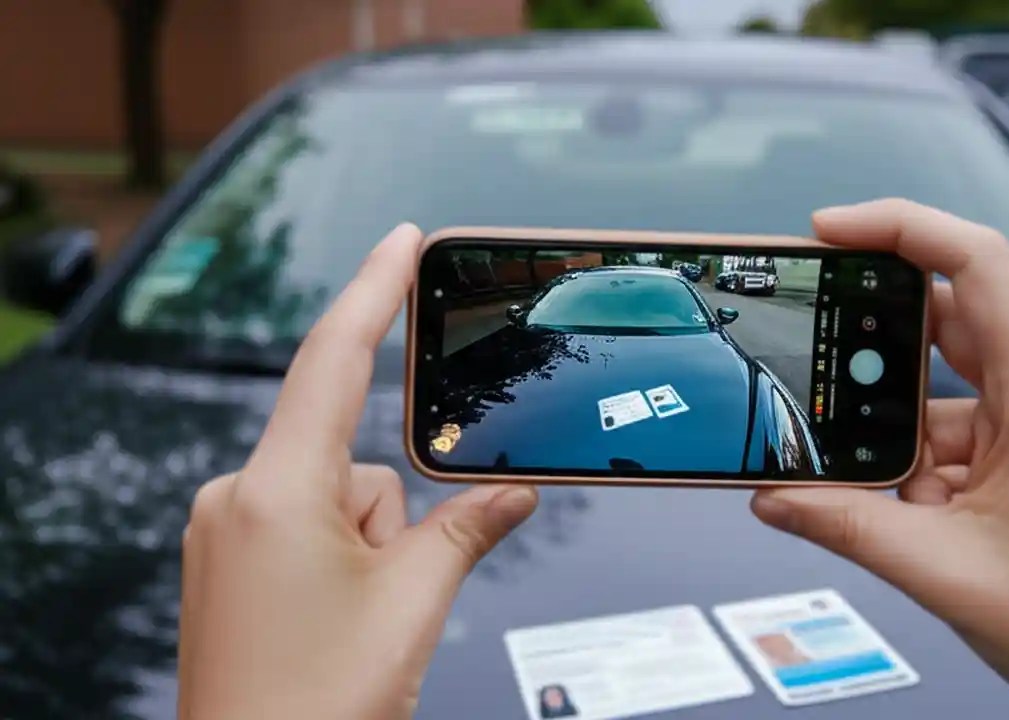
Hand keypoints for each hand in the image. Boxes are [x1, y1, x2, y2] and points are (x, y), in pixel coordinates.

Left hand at [178, 224, 537, 718]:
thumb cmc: (310, 709)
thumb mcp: (412, 605)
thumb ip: (467, 529)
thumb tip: (513, 493)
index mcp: (275, 493)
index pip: (333, 360)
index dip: (372, 290)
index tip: (399, 240)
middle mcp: (235, 500)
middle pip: (353, 457)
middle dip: (392, 509)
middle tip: (388, 591)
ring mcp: (224, 533)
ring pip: (336, 499)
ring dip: (368, 545)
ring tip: (356, 625)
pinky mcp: (226, 563)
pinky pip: (304, 526)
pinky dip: (338, 558)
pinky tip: (334, 623)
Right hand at [752, 200, 1008, 719]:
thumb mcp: (946, 572)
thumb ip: (846, 525)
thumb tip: (773, 495)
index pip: (981, 264)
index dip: (901, 228)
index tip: (832, 230)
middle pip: (957, 317)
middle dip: (878, 336)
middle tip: (812, 343)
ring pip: (956, 381)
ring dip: (903, 422)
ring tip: (866, 470)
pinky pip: (971, 424)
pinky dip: (927, 455)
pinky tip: (908, 503)